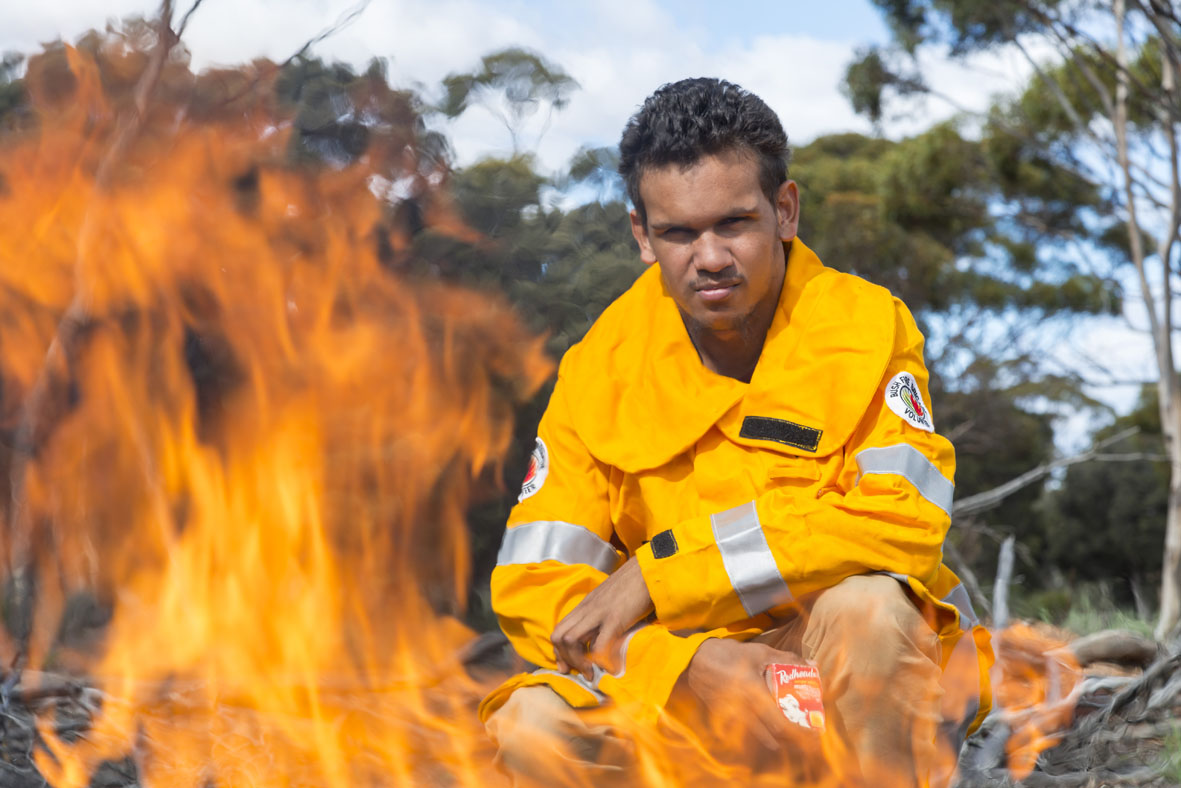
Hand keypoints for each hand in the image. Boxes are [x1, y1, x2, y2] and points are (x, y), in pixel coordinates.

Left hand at [551, 556, 653, 678]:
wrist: (648, 570)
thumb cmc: (633, 586)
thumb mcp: (610, 601)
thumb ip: (602, 616)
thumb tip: (602, 637)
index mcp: (585, 606)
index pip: (559, 629)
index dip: (560, 652)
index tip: (568, 666)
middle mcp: (587, 609)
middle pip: (559, 636)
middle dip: (565, 659)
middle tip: (578, 672)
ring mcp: (598, 613)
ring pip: (570, 640)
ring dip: (578, 662)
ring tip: (591, 672)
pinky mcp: (615, 619)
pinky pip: (599, 644)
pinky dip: (600, 660)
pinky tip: (609, 667)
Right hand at [680, 638, 804, 751]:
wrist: (694, 661)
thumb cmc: (728, 654)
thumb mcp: (759, 652)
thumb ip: (786, 659)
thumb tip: (811, 663)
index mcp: (754, 695)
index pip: (780, 725)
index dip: (799, 734)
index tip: (814, 734)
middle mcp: (745, 711)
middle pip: (772, 738)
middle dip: (790, 741)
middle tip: (804, 736)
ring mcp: (732, 718)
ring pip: (758, 738)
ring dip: (775, 739)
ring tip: (786, 733)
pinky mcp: (724, 719)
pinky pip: (745, 733)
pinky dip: (758, 734)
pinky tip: (763, 725)